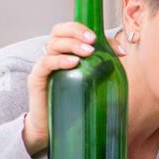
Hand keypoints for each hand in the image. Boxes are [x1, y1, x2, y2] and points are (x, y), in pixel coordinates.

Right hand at [22, 21, 96, 154]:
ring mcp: (43, 66)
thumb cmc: (72, 101)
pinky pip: (45, 63)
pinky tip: (73, 63)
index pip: (71, 29)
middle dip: (77, 31)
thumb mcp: (89, 80)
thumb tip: (122, 52)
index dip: (87, 29)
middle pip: (59, 31)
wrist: (51, 128)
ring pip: (53, 44)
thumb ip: (101, 64)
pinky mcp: (36, 79)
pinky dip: (60, 60)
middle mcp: (52, 54)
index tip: (108, 42)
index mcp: (64, 51)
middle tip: (94, 40)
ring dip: (73, 45)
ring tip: (89, 52)